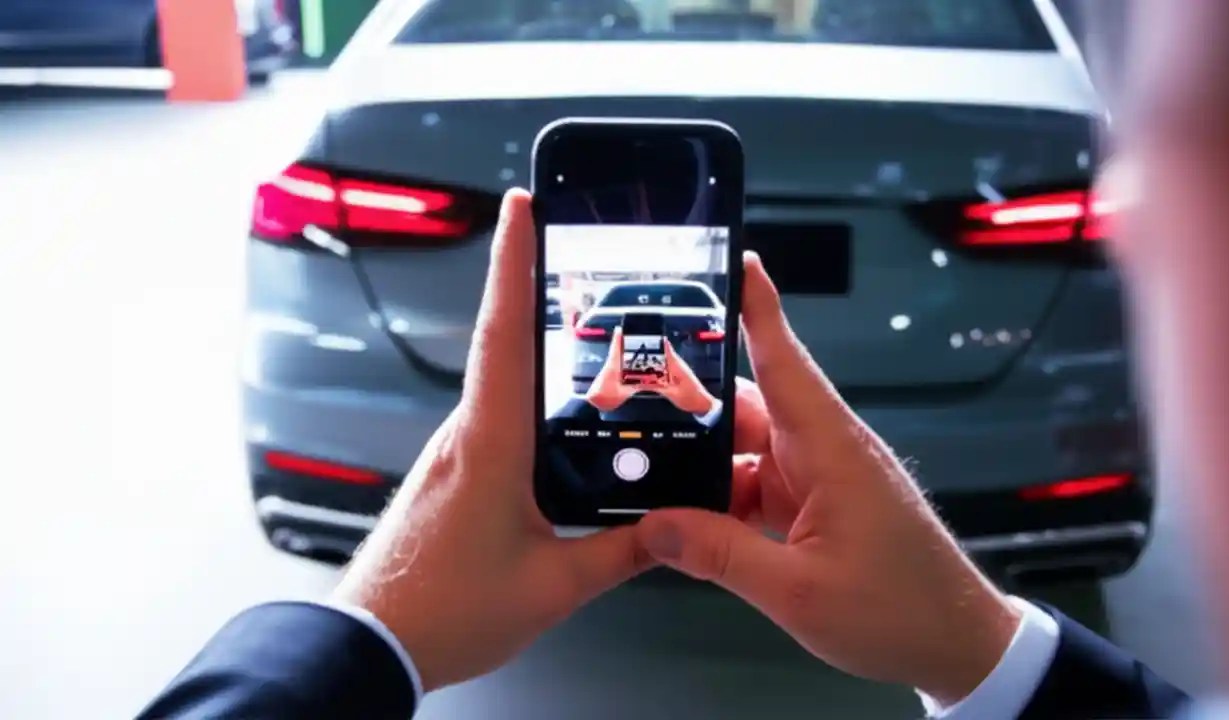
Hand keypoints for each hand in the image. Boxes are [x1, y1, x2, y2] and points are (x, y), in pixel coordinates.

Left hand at [333, 189, 650, 691]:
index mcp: (490, 445)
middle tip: (580, 249)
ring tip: (593, 333)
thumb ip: (622, 552)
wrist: (373, 641)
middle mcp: (467, 435)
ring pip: (505, 385)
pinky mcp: (456, 472)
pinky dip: (533, 402)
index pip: (504, 332)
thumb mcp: (554, 586)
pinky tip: (564, 421)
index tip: (525, 205)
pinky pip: (500, 419)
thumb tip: (670, 524)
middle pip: (507, 343)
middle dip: (540, 290)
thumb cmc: (440, 611)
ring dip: (540, 351)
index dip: (515, 262)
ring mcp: (457, 452)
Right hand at [636, 253, 1018, 704]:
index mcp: (832, 450)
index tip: (733, 259)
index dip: (758, 308)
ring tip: (643, 466)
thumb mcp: (799, 592)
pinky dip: (720, 496)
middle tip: (630, 397)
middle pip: (747, 406)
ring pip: (745, 449)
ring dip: (702, 461)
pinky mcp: (816, 506)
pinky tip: (683, 514)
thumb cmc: (902, 611)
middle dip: (692, 402)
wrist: (955, 644)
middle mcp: (825, 451)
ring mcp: (819, 479)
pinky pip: (755, 484)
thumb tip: (657, 525)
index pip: (785, 361)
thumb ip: (721, 555)